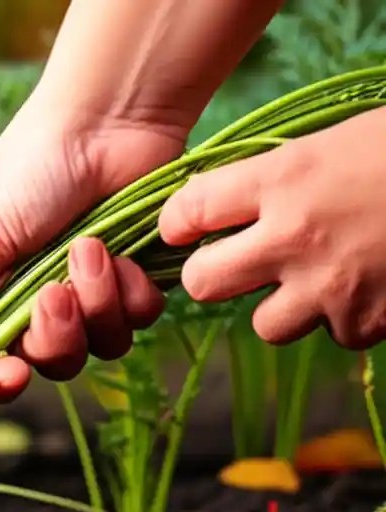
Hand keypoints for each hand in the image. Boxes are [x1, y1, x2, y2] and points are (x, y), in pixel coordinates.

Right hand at [0, 100, 184, 402]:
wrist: (107, 119)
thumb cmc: (30, 168)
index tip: (10, 375)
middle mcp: (38, 298)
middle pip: (50, 361)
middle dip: (54, 335)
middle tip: (53, 293)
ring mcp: (90, 290)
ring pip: (100, 346)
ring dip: (96, 304)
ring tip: (91, 250)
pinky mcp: (136, 278)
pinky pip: (140, 319)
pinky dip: (132, 290)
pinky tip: (121, 250)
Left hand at [160, 107, 385, 349]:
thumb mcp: (335, 143)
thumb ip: (277, 177)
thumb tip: (229, 205)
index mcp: (281, 177)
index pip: (186, 211)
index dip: (179, 221)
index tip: (187, 226)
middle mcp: (293, 236)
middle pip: (202, 283)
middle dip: (212, 275)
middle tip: (235, 263)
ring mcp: (329, 285)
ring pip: (265, 324)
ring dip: (284, 305)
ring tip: (318, 276)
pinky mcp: (369, 320)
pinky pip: (334, 334)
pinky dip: (346, 317)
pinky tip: (370, 285)